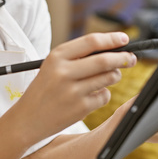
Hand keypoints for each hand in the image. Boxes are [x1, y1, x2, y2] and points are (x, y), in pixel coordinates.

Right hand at [11, 32, 137, 141]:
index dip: (112, 39)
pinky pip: (104, 96)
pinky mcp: (80, 108)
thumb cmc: (44, 90)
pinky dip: (104, 94)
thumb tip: (113, 50)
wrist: (27, 119)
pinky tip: (92, 96)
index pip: (91, 42)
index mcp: (56, 57)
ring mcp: (73, 91)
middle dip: (123, 58)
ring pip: (108, 78)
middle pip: (104, 60)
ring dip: (114, 76)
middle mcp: (64, 72)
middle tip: (131, 58)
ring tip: (109, 76)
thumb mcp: (52, 67)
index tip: (125, 39)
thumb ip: (78, 57)